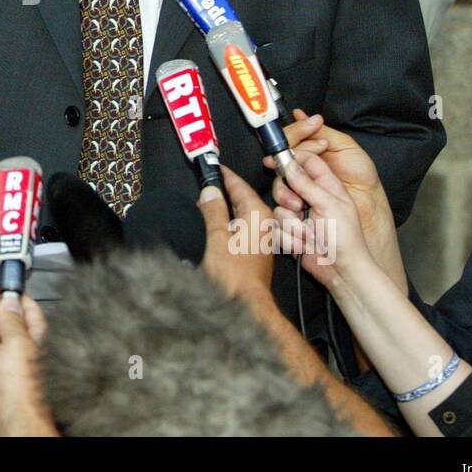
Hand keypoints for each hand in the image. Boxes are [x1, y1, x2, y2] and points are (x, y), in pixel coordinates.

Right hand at [0, 293, 57, 436]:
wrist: (11, 423)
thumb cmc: (22, 387)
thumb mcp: (15, 343)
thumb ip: (11, 319)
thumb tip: (11, 298)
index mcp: (35, 338)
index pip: (26, 309)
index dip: (12, 297)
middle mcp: (23, 352)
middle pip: (0, 326)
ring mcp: (8, 370)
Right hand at [198, 166, 274, 306]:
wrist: (245, 304)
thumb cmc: (236, 277)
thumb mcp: (216, 236)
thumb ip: (212, 210)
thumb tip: (210, 192)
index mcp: (258, 214)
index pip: (240, 184)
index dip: (224, 174)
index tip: (213, 166)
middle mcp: (264, 224)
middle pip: (241, 198)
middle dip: (223, 189)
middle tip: (206, 181)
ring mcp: (262, 238)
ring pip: (241, 213)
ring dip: (225, 207)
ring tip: (207, 201)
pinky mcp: (257, 250)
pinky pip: (242, 227)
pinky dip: (229, 222)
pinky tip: (216, 225)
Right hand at [272, 110, 404, 289]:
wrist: (341, 271)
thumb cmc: (345, 239)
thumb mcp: (329, 205)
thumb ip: (307, 183)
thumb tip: (289, 163)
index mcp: (327, 185)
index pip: (306, 161)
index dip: (290, 158)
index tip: (273, 160)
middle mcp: (311, 197)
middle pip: (285, 183)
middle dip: (286, 197)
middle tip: (298, 207)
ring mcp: (299, 215)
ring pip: (278, 207)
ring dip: (290, 224)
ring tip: (307, 235)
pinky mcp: (290, 231)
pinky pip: (276, 227)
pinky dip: (288, 238)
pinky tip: (302, 246)